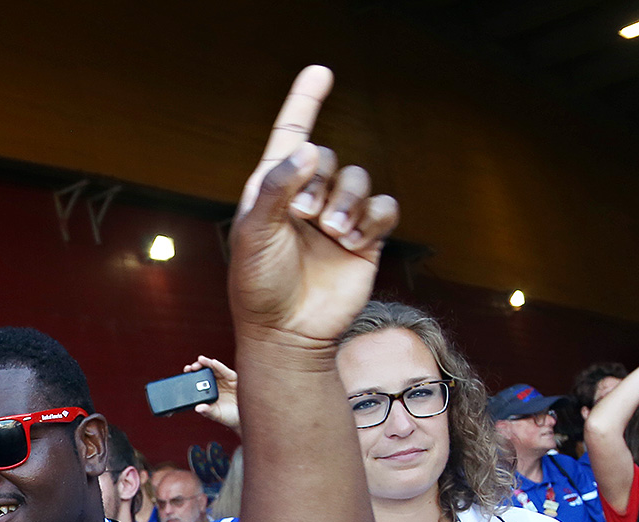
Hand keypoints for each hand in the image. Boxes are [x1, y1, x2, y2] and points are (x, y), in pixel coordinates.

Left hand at [187, 356, 240, 433]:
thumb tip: (198, 408)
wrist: (244, 417)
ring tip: (200, 360)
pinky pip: (226, 372)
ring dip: (207, 363)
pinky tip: (214, 363)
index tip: (185, 371)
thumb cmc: (229, 416)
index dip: (191, 375)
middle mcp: (215, 384)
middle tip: (191, 367)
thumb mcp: (216, 415)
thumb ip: (207, 411)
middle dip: (197, 367)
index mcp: (207, 392)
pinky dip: (220, 367)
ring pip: (214, 369)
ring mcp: (224, 380)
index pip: (197, 381)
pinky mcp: (233, 379)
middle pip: (204, 372)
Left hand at [230, 67, 399, 346]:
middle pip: (330, 158)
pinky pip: (384, 207)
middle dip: (320, 183)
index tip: (320, 71)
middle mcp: (306, 198)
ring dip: (348, 203)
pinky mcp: (365, 239)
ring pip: (359, 181)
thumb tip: (308, 150)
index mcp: (272, 191)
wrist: (287, 334)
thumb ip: (276, 189)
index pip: (291, 135)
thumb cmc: (259, 286)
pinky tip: (354, 242)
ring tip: (333, 233)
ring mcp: (337, 218)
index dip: (305, 101)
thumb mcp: (254, 235)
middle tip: (303, 218)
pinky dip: (373, 219)